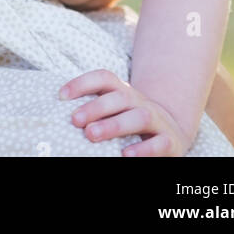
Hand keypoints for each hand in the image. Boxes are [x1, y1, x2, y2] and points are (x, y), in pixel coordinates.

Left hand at [59, 69, 192, 155]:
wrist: (172, 131)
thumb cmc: (132, 123)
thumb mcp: (117, 110)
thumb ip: (95, 111)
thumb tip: (63, 117)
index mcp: (124, 92)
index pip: (104, 78)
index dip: (82, 82)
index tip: (60, 96)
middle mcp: (140, 102)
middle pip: (119, 97)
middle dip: (96, 107)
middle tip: (74, 120)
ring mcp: (157, 120)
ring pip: (139, 116)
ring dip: (114, 125)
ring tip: (92, 135)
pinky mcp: (170, 141)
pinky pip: (160, 143)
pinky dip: (144, 149)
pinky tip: (126, 155)